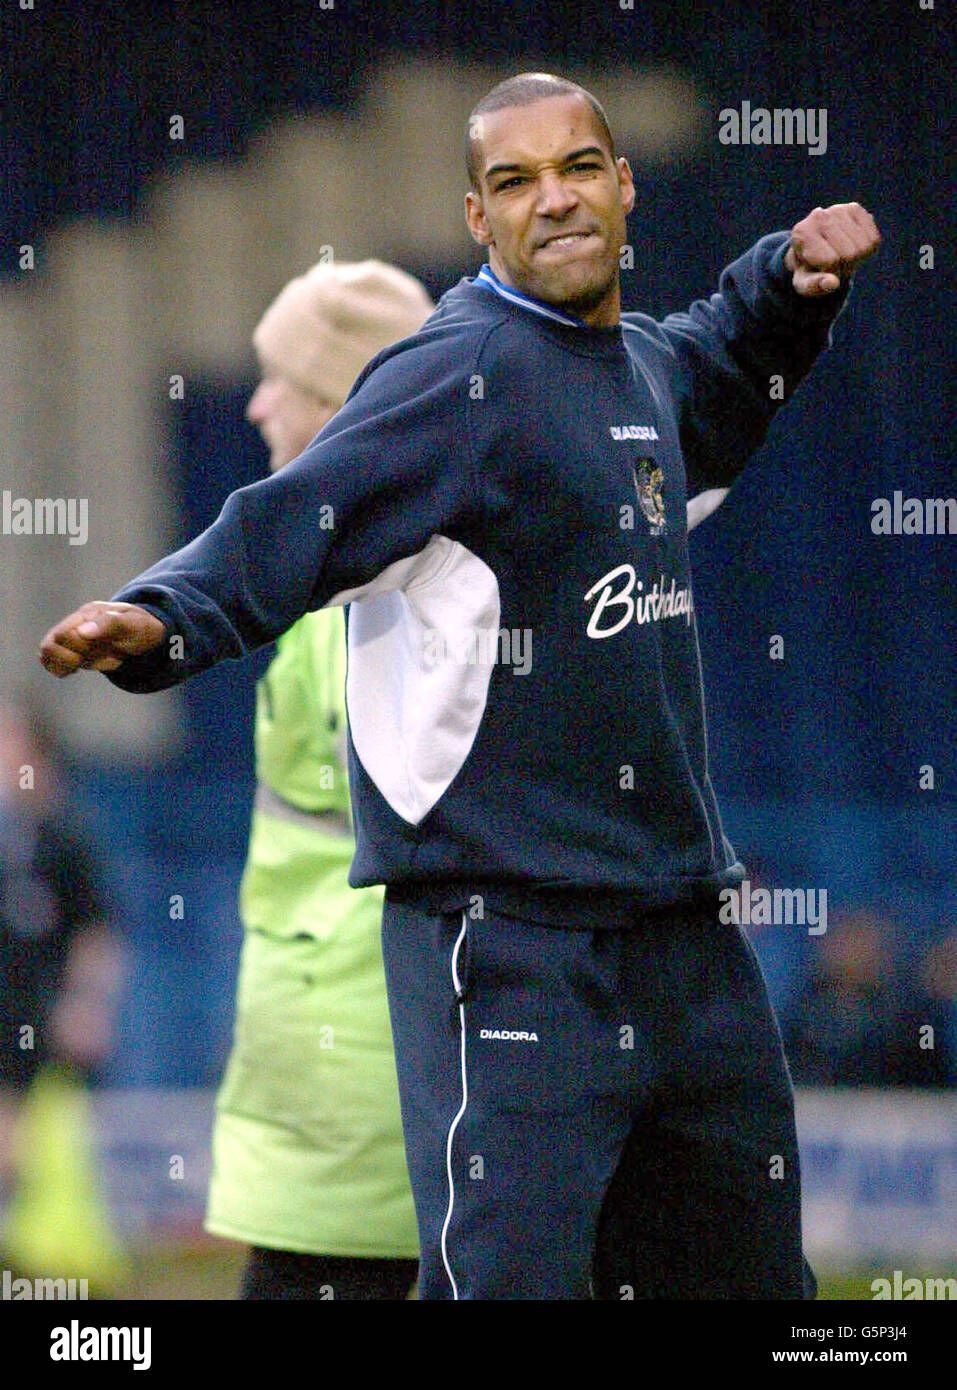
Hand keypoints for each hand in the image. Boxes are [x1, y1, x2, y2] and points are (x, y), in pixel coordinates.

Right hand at [39, 600, 166, 676]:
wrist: (147, 635)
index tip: (95, 648)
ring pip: (47, 655)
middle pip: (49, 646)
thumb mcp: (132, 624)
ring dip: (65, 665)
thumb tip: (82, 631)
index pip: (62, 634)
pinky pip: (51, 663)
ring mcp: (72, 640)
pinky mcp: (72, 652)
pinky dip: (61, 670)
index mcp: (87, 614)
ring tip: (85, 664)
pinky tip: (76, 670)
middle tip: (94, 657)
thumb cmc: (140, 627)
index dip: (76, 646)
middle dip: (73, 658)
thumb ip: (109, 624)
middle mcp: (74, 625)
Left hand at [784, 202, 880, 295]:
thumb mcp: (804, 284)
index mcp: (801, 233)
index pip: (831, 261)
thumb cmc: (808, 269)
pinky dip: (867, 250)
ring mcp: (837, 209)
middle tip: (833, 262)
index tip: (821, 267)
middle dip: (845, 265)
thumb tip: (832, 283)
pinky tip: (852, 245)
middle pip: (850, 253)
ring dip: (856, 258)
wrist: (814, 250)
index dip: (831, 271)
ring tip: (841, 254)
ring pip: (863, 247)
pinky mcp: (854, 208)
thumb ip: (814, 286)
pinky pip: (873, 239)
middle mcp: (818, 216)